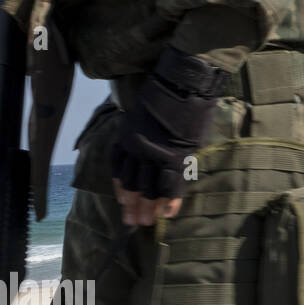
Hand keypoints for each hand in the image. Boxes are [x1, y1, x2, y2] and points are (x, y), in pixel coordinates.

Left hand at [111, 47, 225, 226]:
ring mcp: (156, 153)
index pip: (120, 168)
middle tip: (132, 222)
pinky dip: (171, 200)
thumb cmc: (169, 91)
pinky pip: (171, 184)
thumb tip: (153, 145)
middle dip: (132, 205)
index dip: (121, 188)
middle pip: (131, 182)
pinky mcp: (176, 155)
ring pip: (148, 188)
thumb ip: (146, 132)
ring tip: (149, 222)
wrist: (184, 81)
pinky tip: (169, 214)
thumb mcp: (146, 113)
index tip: (123, 202)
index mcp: (128, 135)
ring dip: (148, 208)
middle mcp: (137, 147)